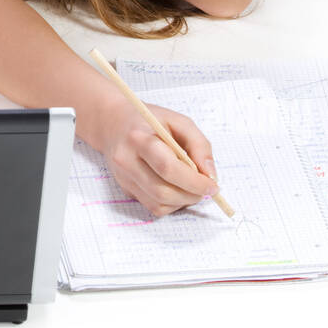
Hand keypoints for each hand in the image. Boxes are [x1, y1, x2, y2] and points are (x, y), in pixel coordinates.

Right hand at [97, 96, 217, 215]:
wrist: (114, 123)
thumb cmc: (149, 121)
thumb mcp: (178, 121)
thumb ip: (199, 145)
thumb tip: (210, 175)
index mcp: (138, 138)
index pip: (167, 167)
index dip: (194, 181)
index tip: (212, 185)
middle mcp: (126, 161)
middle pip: (163, 191)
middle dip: (191, 195)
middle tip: (207, 189)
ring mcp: (123, 178)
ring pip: (159, 204)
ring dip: (183, 201)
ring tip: (192, 187)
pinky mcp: (125, 189)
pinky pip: (153, 206)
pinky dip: (172, 203)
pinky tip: (177, 188)